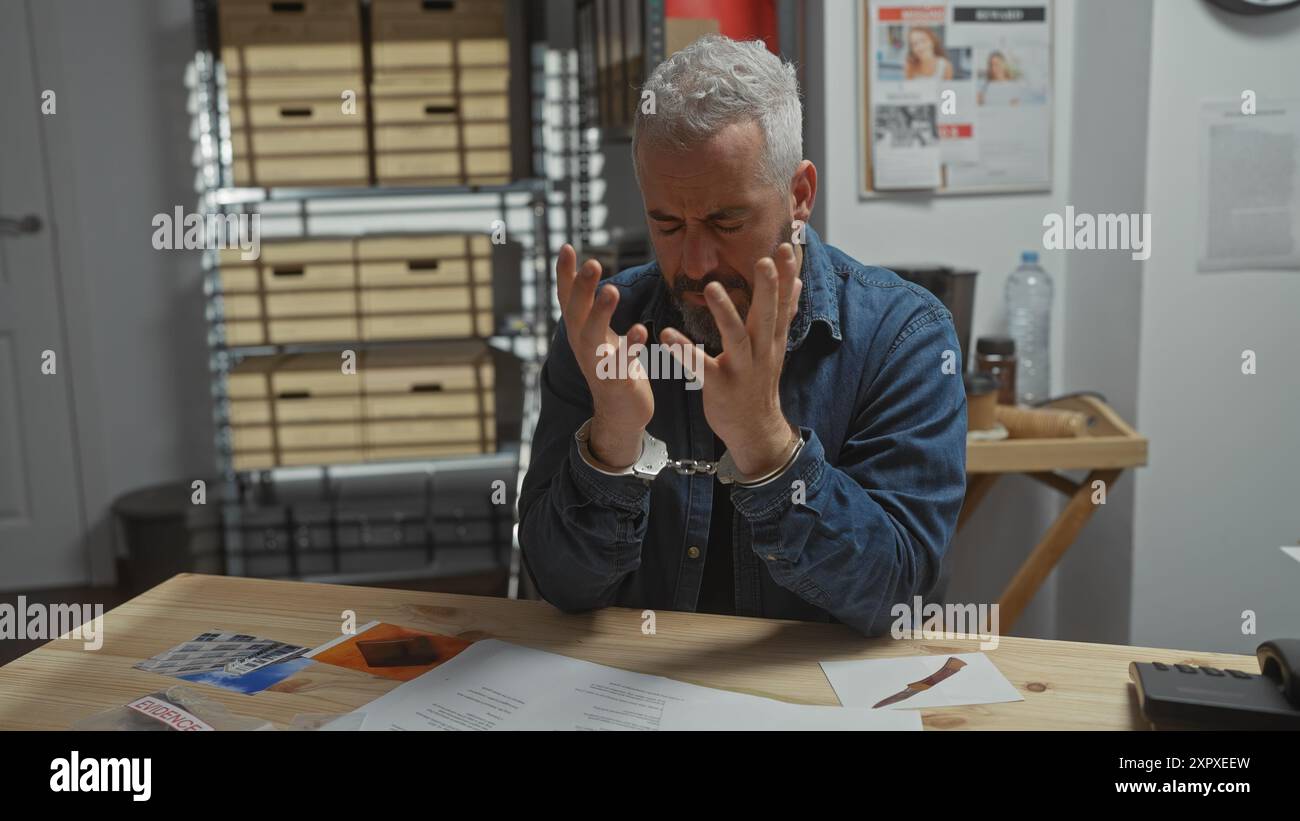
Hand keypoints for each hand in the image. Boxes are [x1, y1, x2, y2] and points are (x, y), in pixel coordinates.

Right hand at [555, 244, 653, 467]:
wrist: (620, 413)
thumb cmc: (611, 365)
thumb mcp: (597, 332)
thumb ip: (591, 305)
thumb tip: (583, 268)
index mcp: (579, 331)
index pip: (567, 298)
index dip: (565, 275)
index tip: (566, 247)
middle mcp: (583, 345)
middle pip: (576, 313)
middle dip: (582, 288)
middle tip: (592, 263)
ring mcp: (598, 364)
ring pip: (593, 337)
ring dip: (601, 314)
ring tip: (611, 290)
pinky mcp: (618, 382)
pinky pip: (622, 363)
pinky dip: (630, 347)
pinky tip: (641, 330)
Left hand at [660, 243, 802, 476]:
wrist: (754, 428)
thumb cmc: (760, 381)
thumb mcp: (776, 346)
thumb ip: (784, 313)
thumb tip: (798, 283)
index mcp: (771, 338)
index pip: (782, 302)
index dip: (786, 275)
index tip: (787, 247)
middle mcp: (760, 351)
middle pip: (766, 315)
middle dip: (768, 288)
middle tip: (765, 260)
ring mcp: (741, 369)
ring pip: (735, 338)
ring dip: (724, 312)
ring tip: (711, 287)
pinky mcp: (718, 386)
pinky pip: (700, 367)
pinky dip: (684, 352)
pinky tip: (668, 335)